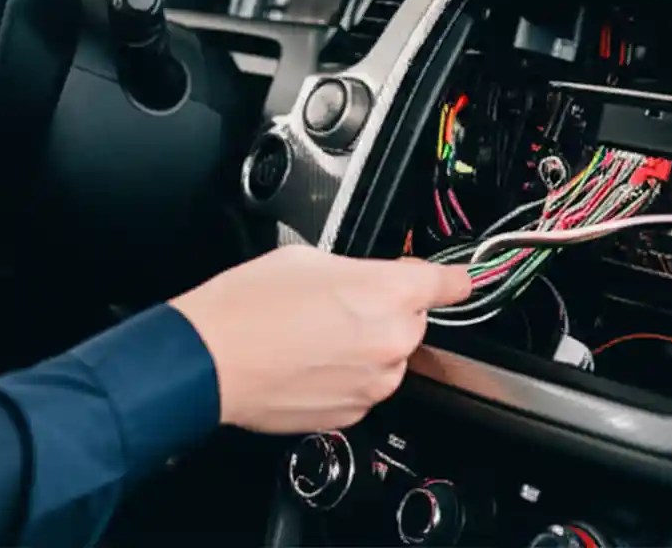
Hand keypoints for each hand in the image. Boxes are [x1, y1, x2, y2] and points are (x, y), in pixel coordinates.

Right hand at [174, 245, 470, 432]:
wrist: (210, 361)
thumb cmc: (248, 306)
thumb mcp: (309, 259)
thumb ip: (356, 270)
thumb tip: (366, 280)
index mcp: (390, 293)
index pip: (448, 283)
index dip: (454, 279)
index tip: (461, 280)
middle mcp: (392, 341)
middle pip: (411, 320)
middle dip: (383, 311)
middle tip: (335, 305)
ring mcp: (374, 383)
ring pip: (387, 357)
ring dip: (364, 347)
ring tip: (312, 336)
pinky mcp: (352, 413)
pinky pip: (363, 387)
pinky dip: (345, 376)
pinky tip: (307, 362)